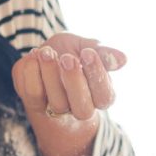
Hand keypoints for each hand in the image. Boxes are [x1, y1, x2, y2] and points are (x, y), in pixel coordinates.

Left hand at [11, 33, 125, 121]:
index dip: (97, 75)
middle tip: (67, 58)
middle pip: (83, 109)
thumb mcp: (87, 46)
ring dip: (50, 75)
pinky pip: (34, 95)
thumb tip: (123, 59)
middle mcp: (81, 107)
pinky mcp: (35, 104)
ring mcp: (57, 109)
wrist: (43, 55)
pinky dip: (32, 74)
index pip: (104, 95)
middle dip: (75, 82)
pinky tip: (34, 55)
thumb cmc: (72, 52)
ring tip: (46, 52)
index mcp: (100, 95)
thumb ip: (103, 53)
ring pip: (57, 103)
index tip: (88, 52)